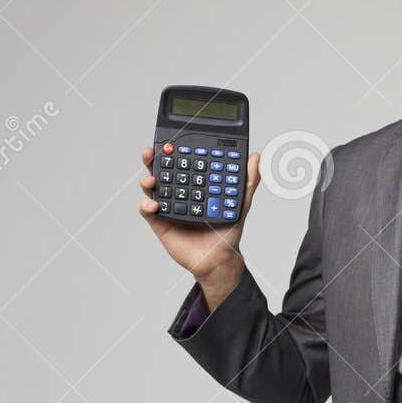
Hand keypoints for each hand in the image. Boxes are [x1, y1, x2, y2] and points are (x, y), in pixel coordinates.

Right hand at [138, 145, 261, 306]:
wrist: (218, 260)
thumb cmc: (227, 233)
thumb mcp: (240, 205)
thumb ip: (247, 181)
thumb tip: (255, 157)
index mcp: (195, 183)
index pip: (183, 161)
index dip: (175, 150)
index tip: (172, 141)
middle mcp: (180, 191)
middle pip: (162, 169)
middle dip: (154, 158)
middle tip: (152, 151)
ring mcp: (168, 206)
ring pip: (153, 187)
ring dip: (147, 179)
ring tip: (151, 179)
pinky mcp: (160, 222)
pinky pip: (148, 211)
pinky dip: (147, 205)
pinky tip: (153, 204)